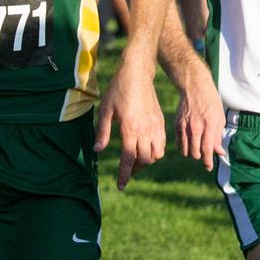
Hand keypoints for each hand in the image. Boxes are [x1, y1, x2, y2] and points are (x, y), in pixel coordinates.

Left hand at [94, 68, 165, 189]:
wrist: (138, 73)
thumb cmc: (118, 89)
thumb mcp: (105, 110)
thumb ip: (102, 132)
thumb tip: (97, 150)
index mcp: (130, 129)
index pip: (128, 159)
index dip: (124, 175)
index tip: (120, 185)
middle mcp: (145, 130)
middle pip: (144, 160)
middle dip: (134, 169)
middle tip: (126, 170)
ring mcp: (155, 126)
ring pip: (156, 155)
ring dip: (146, 161)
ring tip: (136, 159)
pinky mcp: (161, 122)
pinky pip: (162, 144)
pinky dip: (156, 152)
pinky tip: (146, 149)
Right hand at [174, 67, 226, 171]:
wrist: (195, 87)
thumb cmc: (211, 102)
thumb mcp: (220, 118)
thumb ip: (218, 137)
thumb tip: (219, 152)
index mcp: (208, 125)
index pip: (206, 149)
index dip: (208, 161)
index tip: (208, 167)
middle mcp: (195, 127)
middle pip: (195, 153)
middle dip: (200, 157)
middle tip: (204, 155)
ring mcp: (184, 126)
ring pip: (185, 150)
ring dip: (192, 153)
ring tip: (197, 149)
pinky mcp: (177, 125)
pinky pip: (179, 143)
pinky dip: (184, 147)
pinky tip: (189, 144)